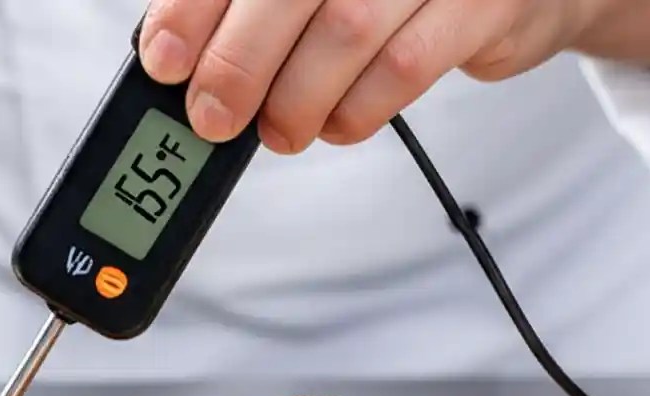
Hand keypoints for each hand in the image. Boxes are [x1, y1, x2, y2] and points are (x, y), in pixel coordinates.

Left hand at [137, 0, 613, 152]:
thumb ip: (248, 9)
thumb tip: (173, 54)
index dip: (191, 12)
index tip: (165, 62)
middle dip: (237, 65)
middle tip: (215, 117)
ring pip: (345, 31)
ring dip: (296, 99)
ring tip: (280, 129)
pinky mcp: (484, 3)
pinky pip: (404, 66)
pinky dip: (356, 110)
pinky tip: (338, 122)